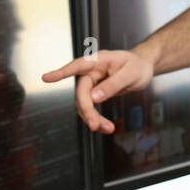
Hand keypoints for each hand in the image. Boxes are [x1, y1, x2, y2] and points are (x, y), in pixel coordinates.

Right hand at [41, 47, 156, 132]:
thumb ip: (113, 84)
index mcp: (99, 61)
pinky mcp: (96, 93)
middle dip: (87, 110)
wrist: (143, 68)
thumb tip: (94, 97)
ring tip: (108, 129)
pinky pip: (92, 107)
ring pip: (85, 103)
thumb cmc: (137, 66)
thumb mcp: (131, 74)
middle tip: (95, 125)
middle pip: (82, 92)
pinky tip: (106, 127)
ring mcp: (93, 83)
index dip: (62, 72)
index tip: (46, 78)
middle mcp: (92, 72)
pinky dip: (98, 118)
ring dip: (93, 117)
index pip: (77, 66)